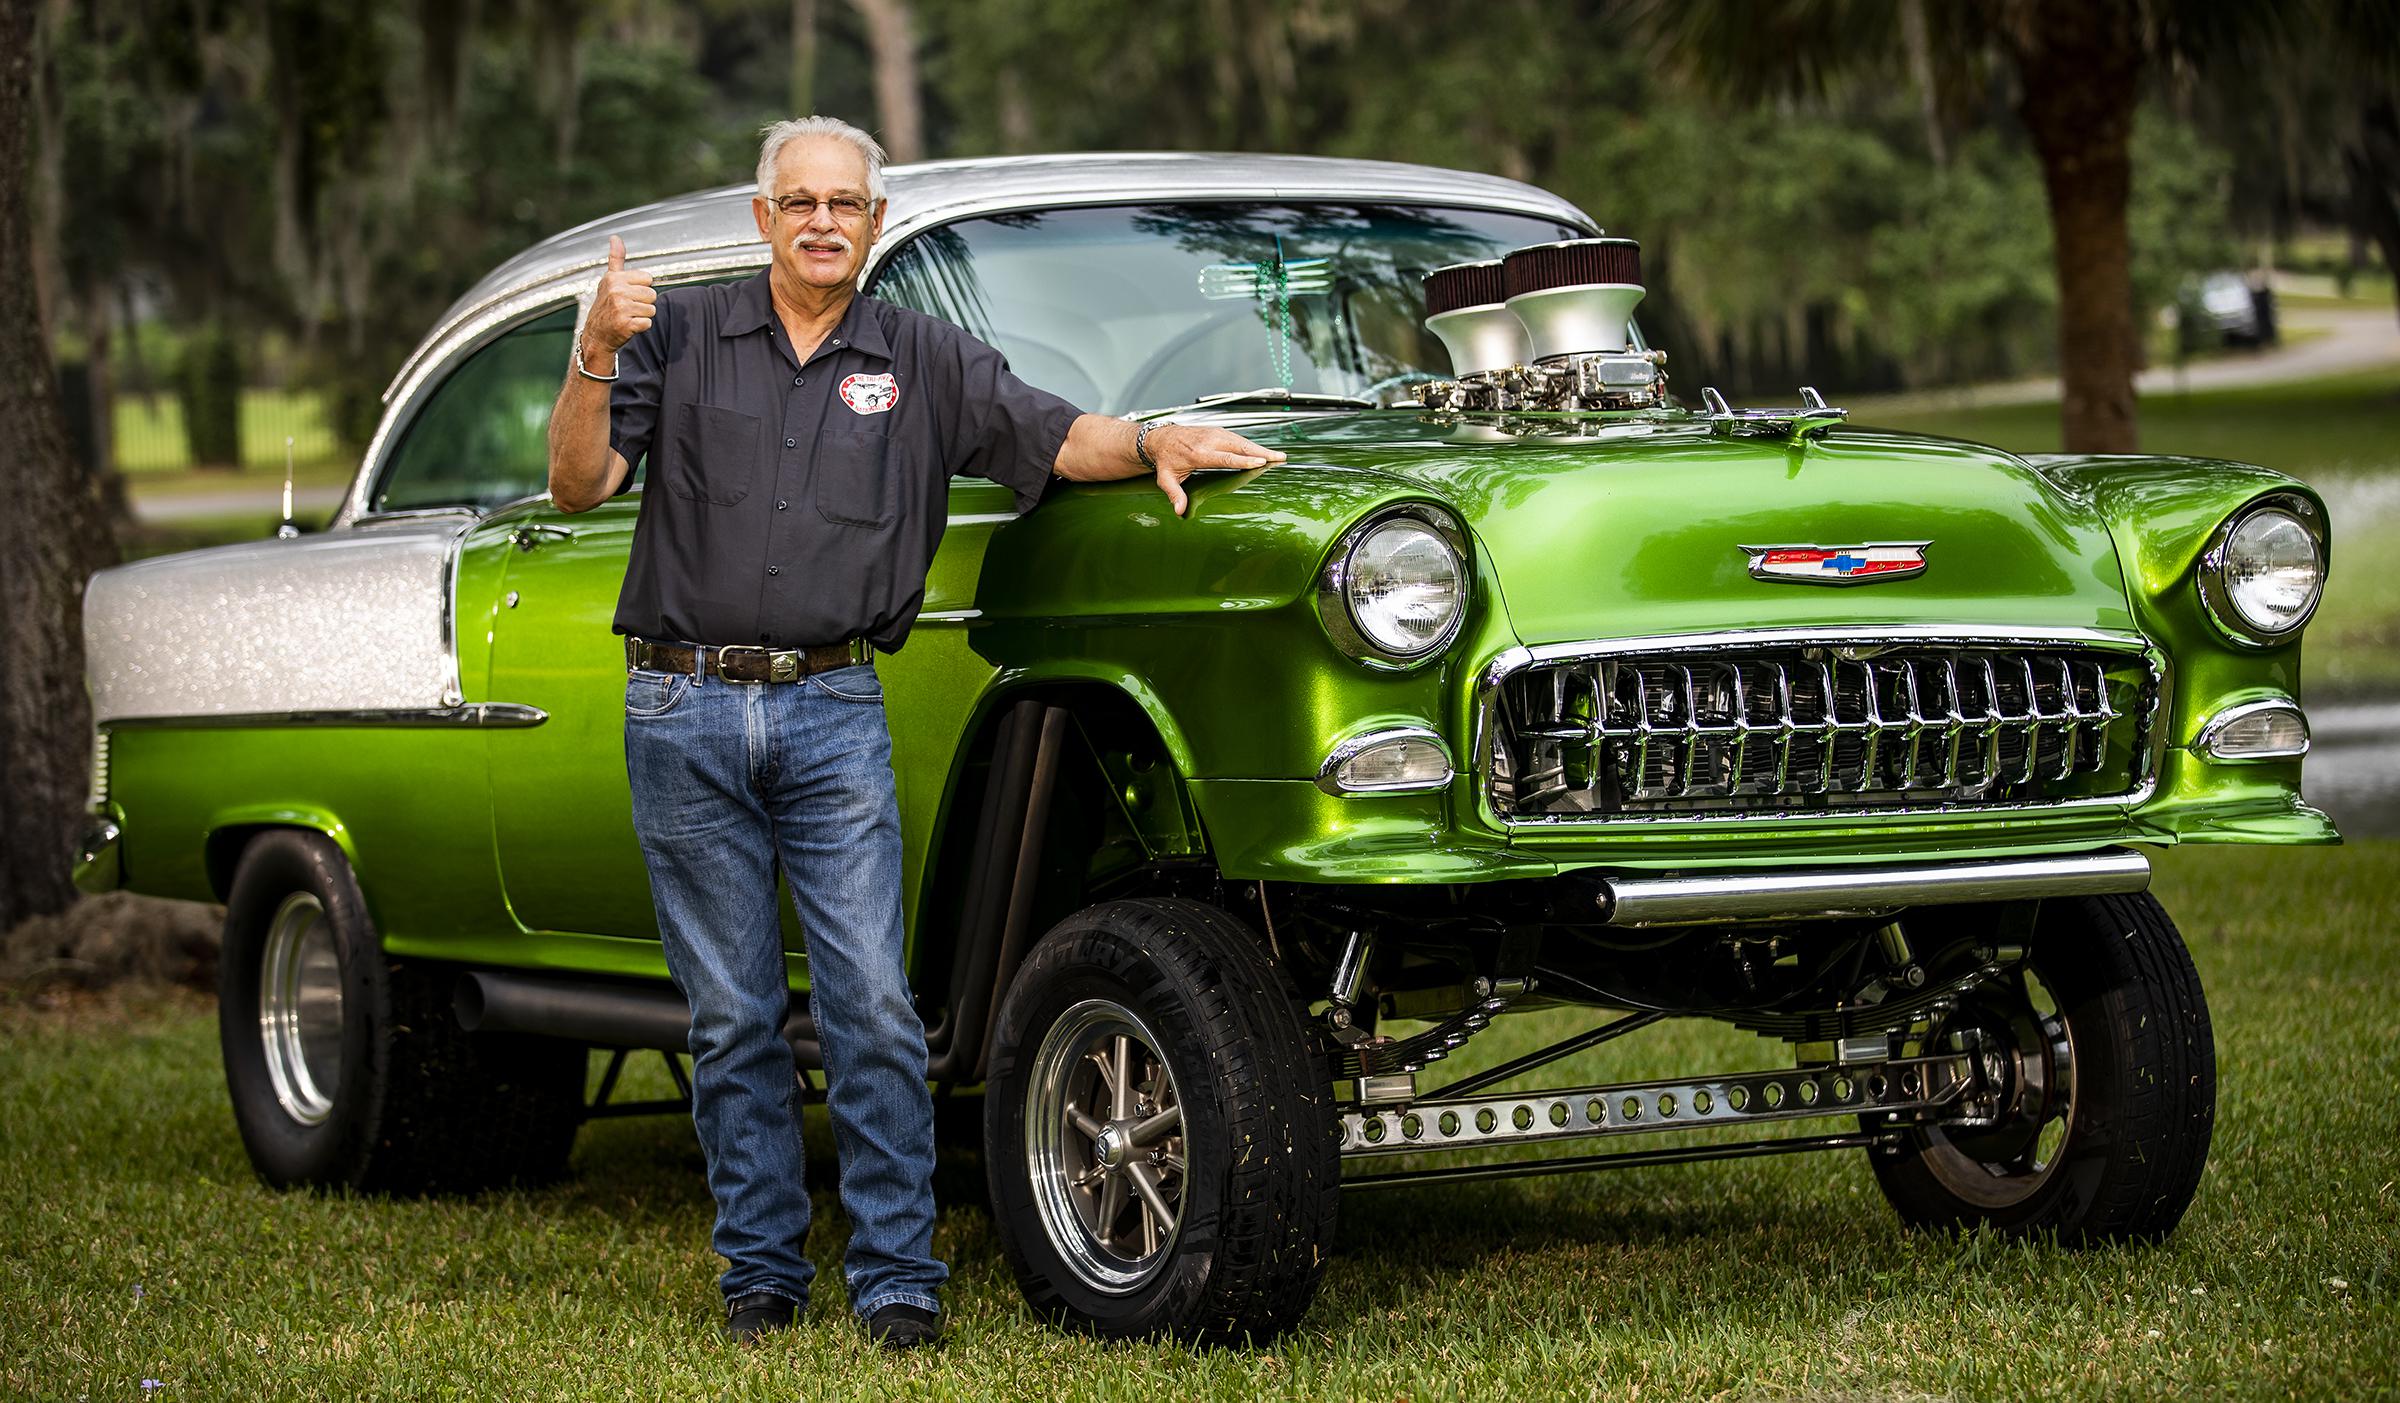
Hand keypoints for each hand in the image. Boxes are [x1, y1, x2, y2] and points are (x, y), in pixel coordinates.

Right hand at [583, 234, 656, 360]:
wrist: (596, 335)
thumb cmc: (607, 305)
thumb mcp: (609, 280)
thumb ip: (616, 259)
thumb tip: (615, 237)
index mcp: (614, 278)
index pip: (648, 278)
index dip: (642, 288)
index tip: (628, 294)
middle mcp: (616, 291)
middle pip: (652, 295)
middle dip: (644, 303)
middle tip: (628, 308)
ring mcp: (620, 308)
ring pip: (652, 310)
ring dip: (643, 315)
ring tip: (627, 316)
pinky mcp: (625, 324)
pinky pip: (648, 323)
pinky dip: (641, 327)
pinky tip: (628, 326)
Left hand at [1148, 425, 1285, 516]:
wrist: (1160, 438)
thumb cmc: (1166, 460)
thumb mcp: (1166, 479)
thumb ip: (1174, 494)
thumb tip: (1180, 510)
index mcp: (1199, 454)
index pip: (1225, 457)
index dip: (1244, 460)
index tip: (1261, 461)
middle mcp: (1209, 441)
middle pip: (1239, 446)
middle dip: (1261, 451)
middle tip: (1280, 458)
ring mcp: (1214, 434)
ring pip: (1241, 440)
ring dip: (1260, 447)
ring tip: (1279, 456)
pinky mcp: (1217, 432)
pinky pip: (1238, 438)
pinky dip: (1252, 444)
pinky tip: (1263, 451)